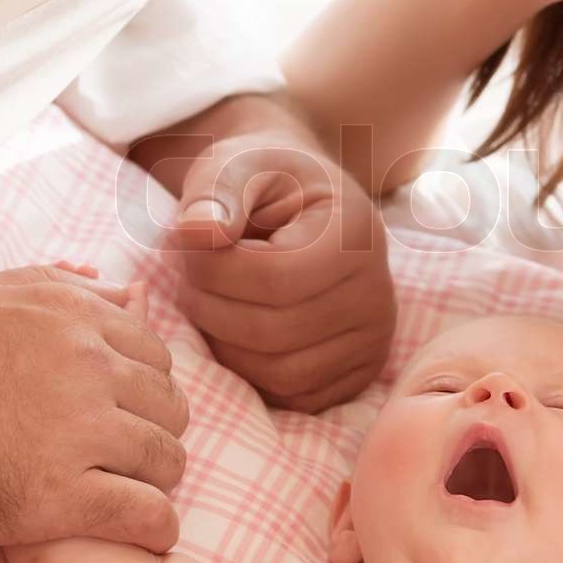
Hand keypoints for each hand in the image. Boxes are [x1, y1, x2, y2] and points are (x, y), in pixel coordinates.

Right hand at [0, 265, 187, 550]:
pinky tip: (152, 532)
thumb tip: (132, 291)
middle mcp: (85, 367)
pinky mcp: (59, 494)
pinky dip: (156, 527)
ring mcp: (76, 429)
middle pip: (168, 407)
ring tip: (138, 491)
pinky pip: (143, 510)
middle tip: (132, 457)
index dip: (146, 393)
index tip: (131, 415)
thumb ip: (67, 288)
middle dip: (156, 432)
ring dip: (157, 479)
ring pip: (165, 457)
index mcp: (74, 319)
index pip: (156, 359)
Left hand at [168, 134, 393, 411]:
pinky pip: (293, 397)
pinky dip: (249, 374)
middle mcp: (378, 292)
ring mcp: (375, 339)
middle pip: (273, 333)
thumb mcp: (237, 165)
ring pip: (280, 374)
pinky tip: (234, 329)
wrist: (306, 205)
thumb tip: (196, 232)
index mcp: (358, 233)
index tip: (183, 244)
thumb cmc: (266, 183)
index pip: (274, 279)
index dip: (210, 270)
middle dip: (209, 308)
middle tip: (188, 278)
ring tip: (208, 300)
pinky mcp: (359, 373)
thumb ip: (215, 191)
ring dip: (222, 344)